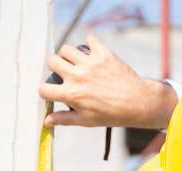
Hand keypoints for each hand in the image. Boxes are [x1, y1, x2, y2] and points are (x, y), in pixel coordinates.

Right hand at [39, 35, 176, 129]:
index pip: (44, 89)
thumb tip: (47, 121)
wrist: (137, 103)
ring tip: (77, 62)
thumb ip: (64, 119)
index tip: (53, 90)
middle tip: (65, 72)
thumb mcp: (86, 120)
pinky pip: (90, 39)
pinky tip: (92, 53)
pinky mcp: (103, 54)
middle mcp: (78, 77)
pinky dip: (89, 43)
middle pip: (52, 61)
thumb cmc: (112, 114)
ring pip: (67, 49)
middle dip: (55, 67)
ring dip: (69, 54)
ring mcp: (90, 64)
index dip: (46, 90)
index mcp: (72, 94)